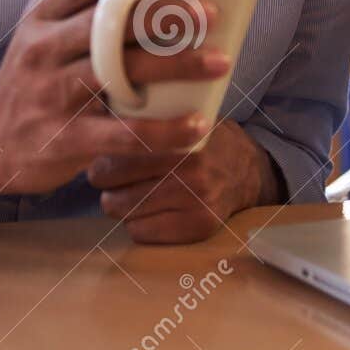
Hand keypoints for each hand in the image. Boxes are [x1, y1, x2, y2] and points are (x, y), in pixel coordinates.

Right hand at [0, 0, 227, 195]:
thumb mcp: (41, 35)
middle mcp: (43, 51)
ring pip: (119, 74)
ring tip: (220, 63)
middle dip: (162, 16)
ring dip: (175, 66)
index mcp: (40, 18)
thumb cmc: (31, 79)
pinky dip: (163, 130)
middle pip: (107, 26)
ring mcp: (52, 95)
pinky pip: (121, 133)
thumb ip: (81, 11)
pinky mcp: (65, 138)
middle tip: (210, 13)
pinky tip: (196, 125)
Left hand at [87, 122, 280, 242]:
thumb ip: (151, 119)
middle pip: (115, 190)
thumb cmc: (202, 141)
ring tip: (128, 192)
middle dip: (106, 184)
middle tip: (108, 177)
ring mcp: (197, 203)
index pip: (120, 159)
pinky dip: (138, 224)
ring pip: (126, 212)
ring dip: (121, 204)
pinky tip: (148, 210)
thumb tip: (102, 115)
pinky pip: (142, 234)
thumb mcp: (181, 118)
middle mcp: (191, 173)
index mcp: (182, 141)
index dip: (103, 159)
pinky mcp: (199, 228)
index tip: (102, 157)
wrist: (247, 170)